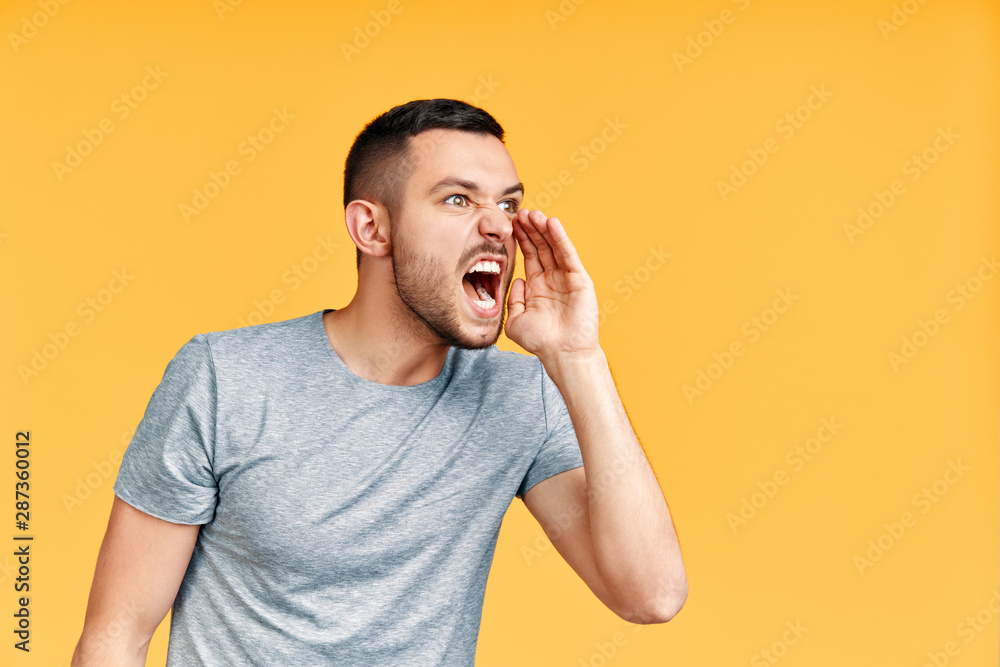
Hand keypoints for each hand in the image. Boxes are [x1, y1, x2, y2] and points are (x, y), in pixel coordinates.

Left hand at [505, 208, 600, 361]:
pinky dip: (560, 238)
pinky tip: (552, 223)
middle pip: (541, 247)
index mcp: (538, 287)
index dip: (521, 239)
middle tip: (520, 211)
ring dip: (544, 229)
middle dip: (531, 229)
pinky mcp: (579, 280)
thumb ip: (513, 299)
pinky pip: (568, 255)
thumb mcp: (516, 320)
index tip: (511, 224)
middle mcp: (552, 280)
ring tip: (534, 213)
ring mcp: (566, 278)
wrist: (562, 354)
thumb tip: (516, 279)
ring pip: (553, 247)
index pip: (529, 256)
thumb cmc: (541, 342)